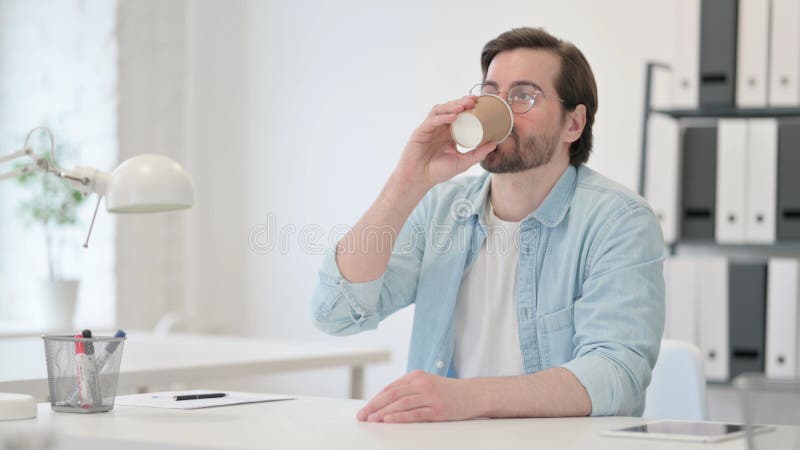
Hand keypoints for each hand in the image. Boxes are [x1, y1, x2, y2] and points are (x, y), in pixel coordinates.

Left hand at [356, 370, 481, 422]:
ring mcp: (430, 396)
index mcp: (417, 376)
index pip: (390, 388)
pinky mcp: (438, 409)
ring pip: (401, 404)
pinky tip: (389, 420)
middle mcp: (422, 384)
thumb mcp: (427, 384)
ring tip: (371, 420)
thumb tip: (385, 403)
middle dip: (374, 406)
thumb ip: (409, 390)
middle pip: (392, 395)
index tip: (364, 409)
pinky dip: (400, 417)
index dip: (375, 399)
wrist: (474, 394)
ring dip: (383, 412)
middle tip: (362, 415)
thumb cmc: (448, 392)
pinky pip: (415, 413)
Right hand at [394, 97, 496, 189]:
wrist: (419, 179)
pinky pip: (432, 121)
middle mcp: (439, 128)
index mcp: (449, 133)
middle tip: (474, 101)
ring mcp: (430, 128)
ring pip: (440, 110)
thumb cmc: (438, 171)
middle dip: (462, 102)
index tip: (481, 102)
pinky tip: (453, 117)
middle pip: (450, 108)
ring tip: (464, 106)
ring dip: (452, 106)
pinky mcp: (421, 131)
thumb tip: (495, 143)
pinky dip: (442, 117)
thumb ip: (478, 154)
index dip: (468, 106)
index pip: (459, 114)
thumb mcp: (463, 163)